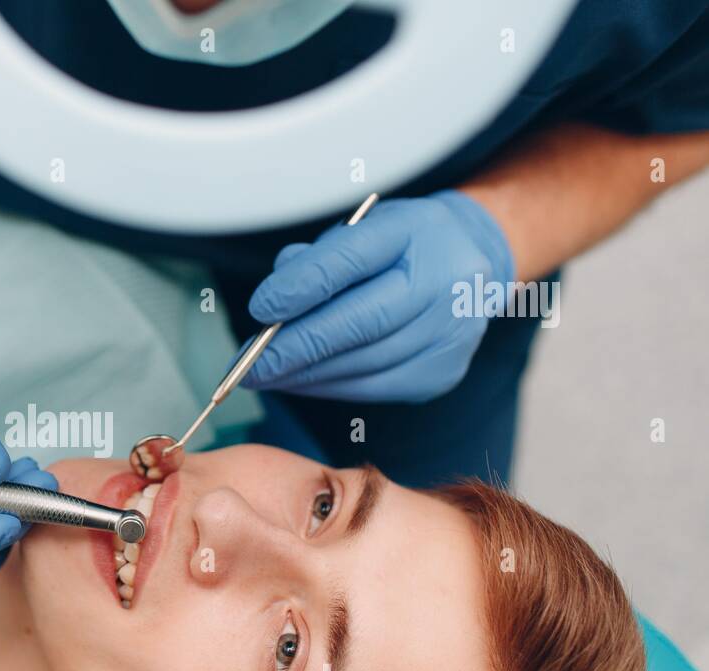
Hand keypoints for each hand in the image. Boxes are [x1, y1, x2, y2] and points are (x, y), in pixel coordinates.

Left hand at [242, 191, 514, 402]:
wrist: (475, 263)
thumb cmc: (403, 245)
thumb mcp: (363, 229)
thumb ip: (318, 258)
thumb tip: (274, 304)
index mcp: (416, 232)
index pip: (352, 260)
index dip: (302, 287)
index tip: (260, 309)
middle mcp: (443, 282)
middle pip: (360, 323)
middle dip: (296, 348)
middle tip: (249, 365)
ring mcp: (449, 333)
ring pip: (363, 364)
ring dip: (305, 375)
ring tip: (263, 376)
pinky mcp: (441, 372)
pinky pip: (372, 387)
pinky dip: (328, 386)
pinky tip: (299, 382)